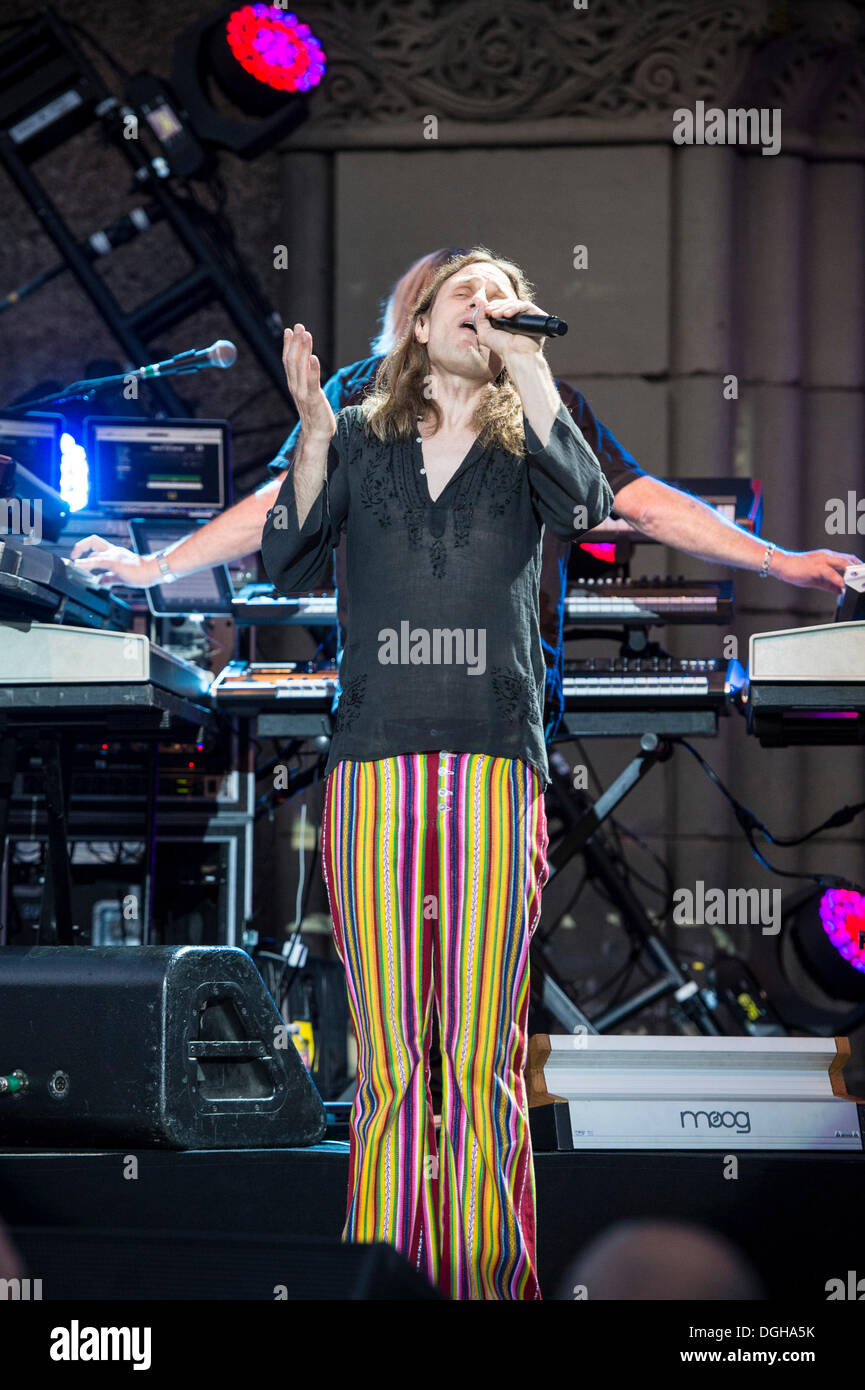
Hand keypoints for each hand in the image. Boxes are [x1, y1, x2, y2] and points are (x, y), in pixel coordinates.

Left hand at [69, 536, 160, 588]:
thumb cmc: (142, 573)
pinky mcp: (114, 562)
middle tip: (73, 556)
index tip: (78, 559)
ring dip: (80, 552)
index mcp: (115, 553)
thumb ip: (109, 578)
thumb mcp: (121, 577)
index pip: (98, 546)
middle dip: (80, 546)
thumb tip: (99, 581)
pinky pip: (97, 561)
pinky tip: (78, 565)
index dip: (86, 549)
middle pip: (93, 540)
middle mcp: (113, 551)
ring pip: (93, 547)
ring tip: (73, 562)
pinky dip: (85, 563)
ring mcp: (114, 555)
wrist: (153, 571)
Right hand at [283, 324, 335, 441]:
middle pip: (293, 360)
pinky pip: (312, 382)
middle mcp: (295, 386)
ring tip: (306, 335)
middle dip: (296, 342)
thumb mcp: (308, 390)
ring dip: (303, 350)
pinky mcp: (314, 399)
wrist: (316, 434)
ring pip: (300, 368)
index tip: (290, 330)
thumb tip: (307, 360)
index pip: (288, 361)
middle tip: (299, 326)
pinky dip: (313, 369)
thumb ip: (306, 377)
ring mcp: (303, 393)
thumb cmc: (315, 412)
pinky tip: (314, 357)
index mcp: (293, 384)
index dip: (288, 345)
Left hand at [473, 296, 547, 361]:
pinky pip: (525, 306)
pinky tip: (507, 315)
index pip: (501, 306)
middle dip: (497, 306)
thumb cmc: (502, 347)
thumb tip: (480, 303)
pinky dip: (514, 308)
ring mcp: (526, 315)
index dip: (494, 305)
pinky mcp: (535, 314)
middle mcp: (517, 317)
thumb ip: (480, 318)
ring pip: (515, 303)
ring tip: (496, 315)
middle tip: (490, 312)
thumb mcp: (485, 333)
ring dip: (503, 307)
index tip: (487, 310)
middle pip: (507, 303)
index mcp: (507, 320)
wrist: (516, 354)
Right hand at [772, 547, 861, 594]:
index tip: (863, 576)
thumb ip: (829, 584)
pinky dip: (838, 580)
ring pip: (843, 563)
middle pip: (849, 560)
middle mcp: (827, 556)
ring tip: (858, 582)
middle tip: (864, 578)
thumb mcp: (816, 579)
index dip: (858, 567)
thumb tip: (840, 591)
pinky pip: (831, 573)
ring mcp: (822, 560)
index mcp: (828, 557)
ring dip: (852, 573)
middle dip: (859, 569)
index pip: (848, 559)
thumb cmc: (796, 569)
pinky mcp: (816, 567)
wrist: (781, 565)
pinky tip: (843, 587)